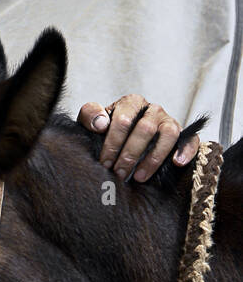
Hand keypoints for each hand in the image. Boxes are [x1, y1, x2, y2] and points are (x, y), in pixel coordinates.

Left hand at [77, 95, 199, 181]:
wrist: (124, 142)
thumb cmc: (107, 132)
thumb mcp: (93, 122)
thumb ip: (90, 115)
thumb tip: (101, 123)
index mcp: (132, 103)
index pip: (124, 119)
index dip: (113, 143)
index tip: (105, 163)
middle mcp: (153, 110)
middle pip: (145, 129)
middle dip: (130, 155)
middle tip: (119, 174)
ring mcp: (169, 121)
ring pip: (168, 134)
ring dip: (153, 158)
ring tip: (140, 177)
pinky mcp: (183, 135)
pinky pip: (191, 140)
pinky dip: (186, 151)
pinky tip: (176, 163)